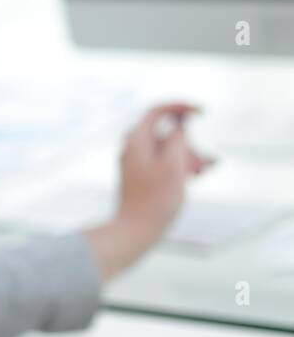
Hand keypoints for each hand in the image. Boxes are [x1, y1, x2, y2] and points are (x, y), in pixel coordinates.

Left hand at [85, 102, 214, 280]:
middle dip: (188, 142)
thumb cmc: (155, 199)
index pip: (157, 111)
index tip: (202, 112)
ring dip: (188, 155)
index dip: (180, 107)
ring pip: (168, 149)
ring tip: (203, 171)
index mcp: (135, 141)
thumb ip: (177, 138)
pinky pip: (164, 163)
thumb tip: (181, 121)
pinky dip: (180, 165)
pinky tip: (194, 176)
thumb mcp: (173, 165)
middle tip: (205, 162)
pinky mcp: (142, 176)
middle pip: (165, 132)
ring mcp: (136, 162)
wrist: (136, 230)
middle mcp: (132, 148)